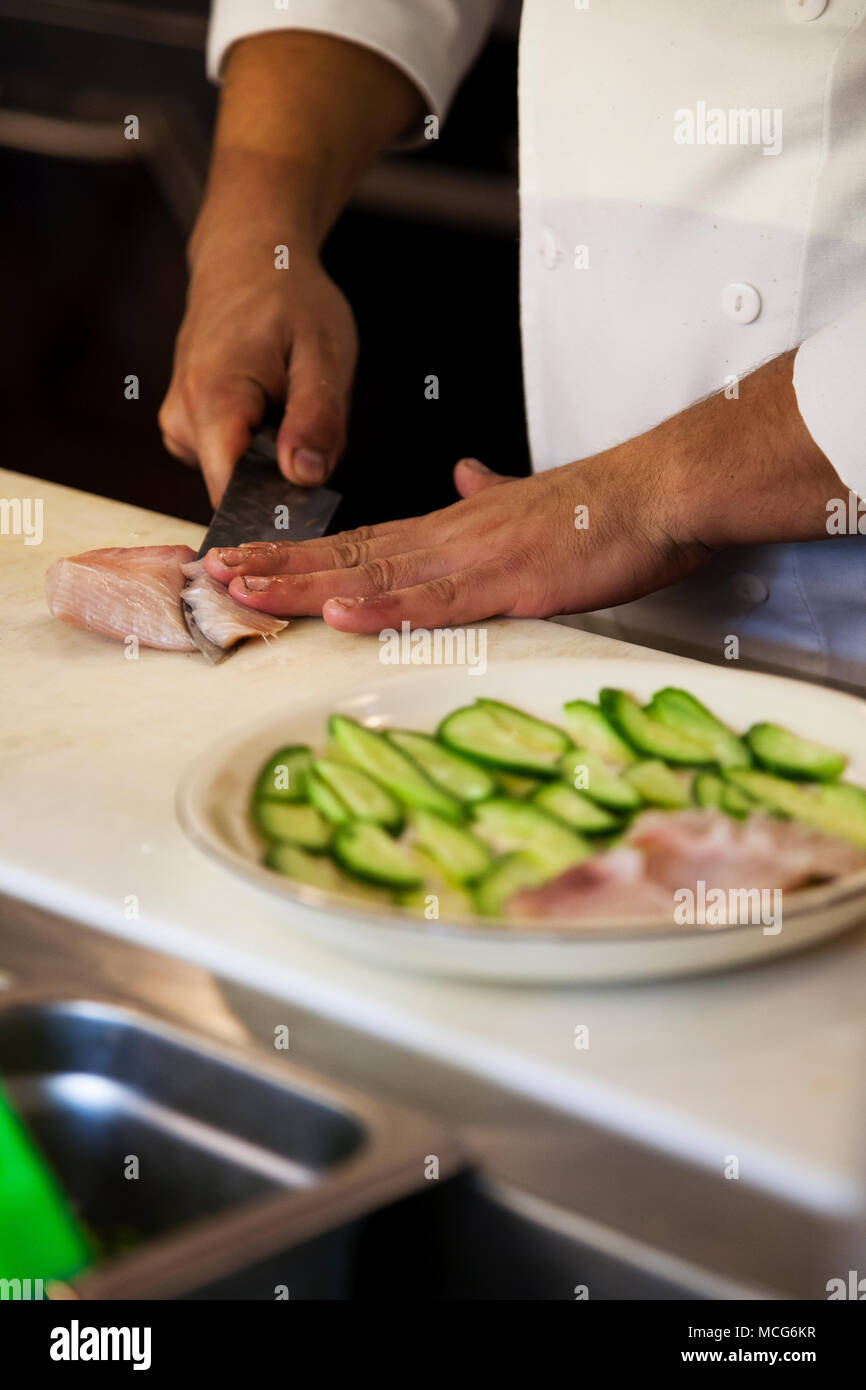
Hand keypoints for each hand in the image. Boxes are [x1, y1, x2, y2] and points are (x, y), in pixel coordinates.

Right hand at [159, 245, 356, 504]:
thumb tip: (304, 478)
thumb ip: (317, 419)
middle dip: (283, 475)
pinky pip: (229, 461)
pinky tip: (270, 407)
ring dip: (273, 458)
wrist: (247, 259)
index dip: (273, 510)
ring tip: (289, 403)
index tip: (308, 505)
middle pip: (239, 490)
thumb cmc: (289, 299)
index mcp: (212, 401)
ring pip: (236, 478)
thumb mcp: (324, 353)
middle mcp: (182, 419)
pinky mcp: (185, 427)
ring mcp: (178, 425)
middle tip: (310, 423)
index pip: (231, 496)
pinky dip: (258, 446)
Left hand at [202, 347, 842, 630]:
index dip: (302, 554)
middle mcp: (448, 539)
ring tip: (245, 591)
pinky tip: (338, 615)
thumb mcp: (530, 501)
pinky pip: (434, 602)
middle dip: (278, 568)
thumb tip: (466, 472)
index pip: (362, 543)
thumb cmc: (600, 511)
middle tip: (214, 576)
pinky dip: (383, 608)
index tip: (252, 559)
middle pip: (348, 556)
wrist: (654, 495)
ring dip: (306, 586)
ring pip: (374, 575)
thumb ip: (491, 492)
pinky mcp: (507, 583)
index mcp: (452, 528)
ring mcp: (472, 560)